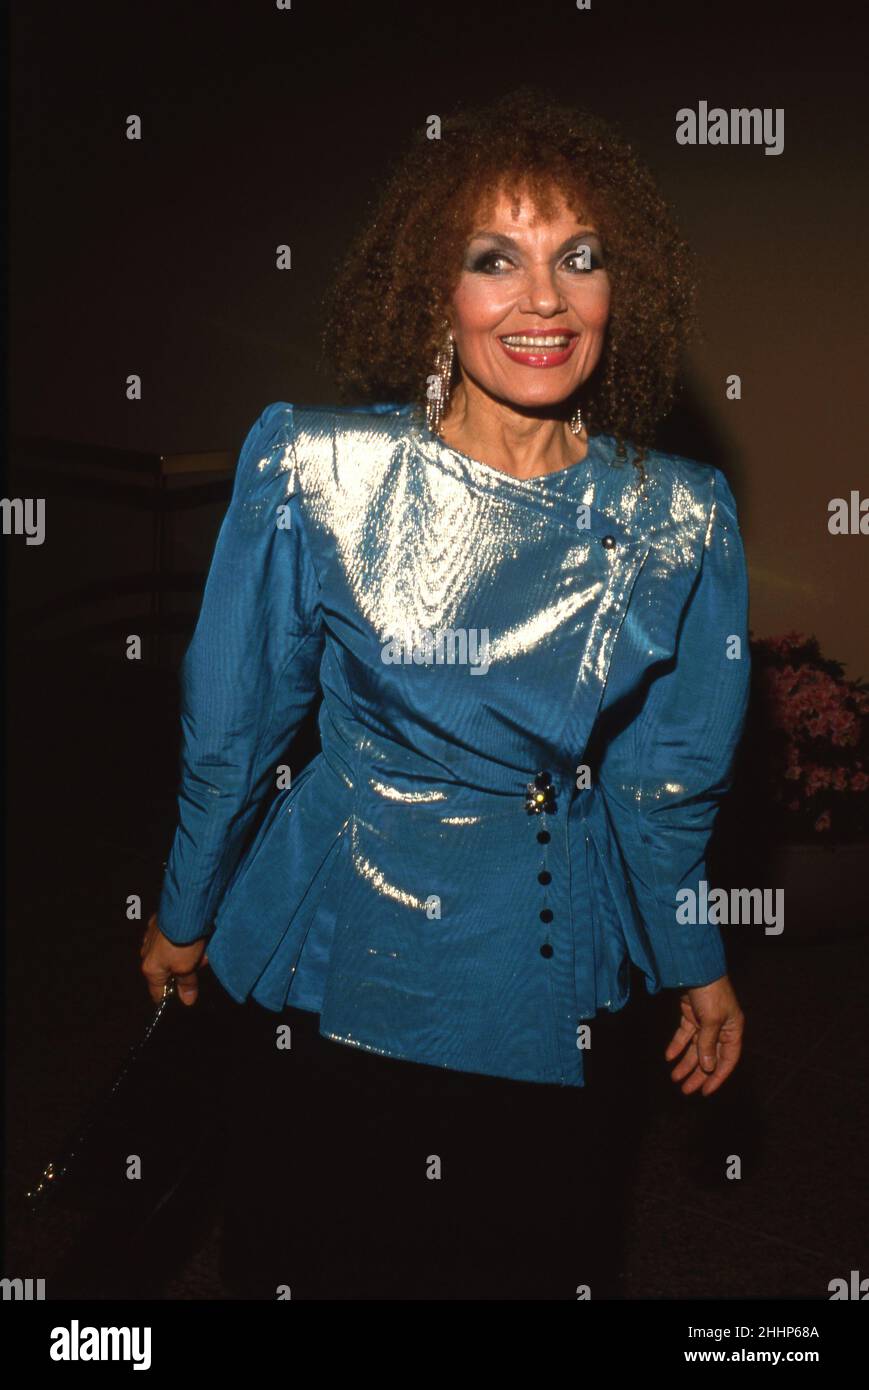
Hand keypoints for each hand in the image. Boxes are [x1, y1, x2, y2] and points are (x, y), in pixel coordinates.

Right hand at [139, 911, 208, 1005]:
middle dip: (185, 968)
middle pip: (167, 970)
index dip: (169, 997)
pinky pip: (169, 936)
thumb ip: (186, 984)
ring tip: (200, 945)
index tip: (182, 996)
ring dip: (185, 952)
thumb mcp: (187, 967)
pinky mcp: (158, 922)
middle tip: (201, 960)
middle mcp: (146, 953)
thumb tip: (187, 1000)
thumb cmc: (183, 942)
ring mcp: (150, 936)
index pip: (157, 991)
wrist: (183, 910)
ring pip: (169, 952)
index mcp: (150, 968)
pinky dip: (181, 937)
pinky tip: (193, 934)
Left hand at [664, 974, 743, 1095]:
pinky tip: (669, 1057)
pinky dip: (677, 1045)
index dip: (717, 1077)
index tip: (705, 1091)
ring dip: (685, 1062)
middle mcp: (721, 1028)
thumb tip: (708, 1067)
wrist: (695, 967)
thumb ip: (708, 1044)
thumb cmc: (711, 992)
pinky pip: (684, 1035)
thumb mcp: (711, 1020)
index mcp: (733, 1030)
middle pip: (709, 1057)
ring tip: (675, 1078)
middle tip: (686, 1090)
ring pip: (696, 1048)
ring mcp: (705, 1021)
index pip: (727, 1059)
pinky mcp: (691, 1014)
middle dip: (697, 1074)